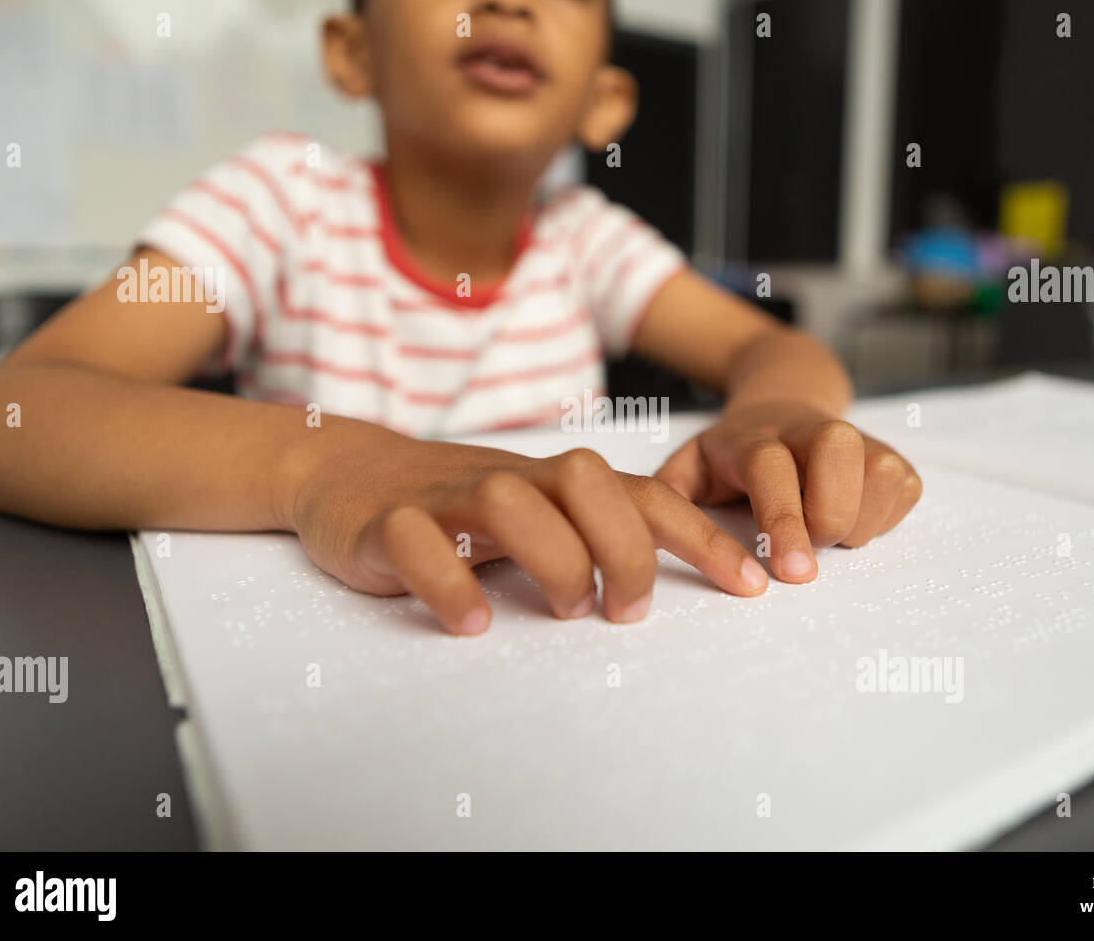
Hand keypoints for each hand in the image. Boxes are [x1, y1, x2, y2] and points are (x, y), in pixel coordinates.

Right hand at [286, 425, 769, 634]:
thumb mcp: (533, 517)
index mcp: (552, 484)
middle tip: (626, 611)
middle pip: (586, 481)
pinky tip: (471, 623)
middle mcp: (509, 479)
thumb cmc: (454, 507)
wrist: (342, 470)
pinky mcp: (384, 523)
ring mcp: (444, 496)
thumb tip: (662, 587)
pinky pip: (417, 541)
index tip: (752, 585)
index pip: (641, 493)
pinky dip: (449, 580)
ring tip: (567, 611)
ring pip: (508, 499)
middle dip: (626, 546)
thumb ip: (589, 539)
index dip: (701, 535)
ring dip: (553, 557)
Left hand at [655, 401, 922, 582]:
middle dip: (830, 517)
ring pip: (882, 475)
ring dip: (859, 521)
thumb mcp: (692, 466)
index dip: (783, 522)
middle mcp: (811, 429)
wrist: (783, 403)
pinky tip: (852, 517)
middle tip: (809, 544)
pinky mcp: (894, 454)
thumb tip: (647, 531)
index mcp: (756, 438)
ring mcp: (859, 437)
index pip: (772, 470)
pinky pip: (906, 490)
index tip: (792, 574)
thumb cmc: (733, 453)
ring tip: (827, 530)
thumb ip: (670, 495)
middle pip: (840, 456)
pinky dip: (883, 518)